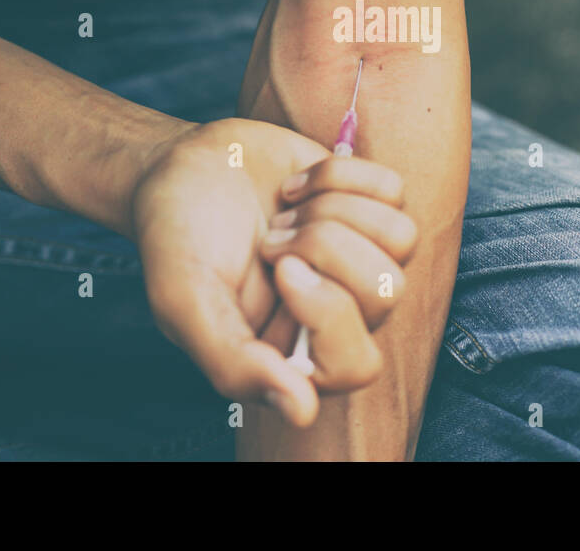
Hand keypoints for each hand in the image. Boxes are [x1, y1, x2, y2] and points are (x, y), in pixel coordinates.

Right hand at [130, 117, 414, 426]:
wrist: (184, 166)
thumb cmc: (177, 237)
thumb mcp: (183, 302)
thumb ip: (233, 363)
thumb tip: (302, 412)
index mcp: (295, 354)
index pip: (356, 364)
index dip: (328, 310)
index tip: (280, 270)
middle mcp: (338, 314)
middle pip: (388, 291)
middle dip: (325, 245)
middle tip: (271, 239)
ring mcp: (360, 259)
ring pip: (402, 239)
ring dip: (333, 208)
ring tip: (284, 212)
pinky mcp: (369, 208)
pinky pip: (394, 192)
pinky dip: (340, 175)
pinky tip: (297, 186)